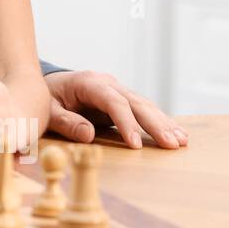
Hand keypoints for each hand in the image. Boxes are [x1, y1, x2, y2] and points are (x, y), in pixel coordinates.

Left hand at [43, 70, 187, 148]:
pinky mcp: (122, 99)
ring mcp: (117, 89)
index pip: (113, 102)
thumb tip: (89, 135)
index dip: (126, 123)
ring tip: (181, 142)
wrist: (49, 84)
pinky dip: (160, 121)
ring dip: (163, 123)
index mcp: (89, 83)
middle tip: (172, 144)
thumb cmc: (47, 98)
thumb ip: (66, 122)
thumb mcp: (48, 110)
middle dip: (155, 124)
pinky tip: (176, 133)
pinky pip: (143, 110)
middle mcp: (108, 83)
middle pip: (136, 103)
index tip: (135, 144)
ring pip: (145, 105)